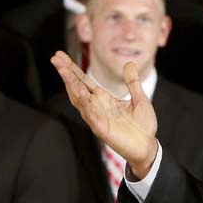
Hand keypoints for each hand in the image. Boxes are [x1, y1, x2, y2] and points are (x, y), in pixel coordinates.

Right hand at [51, 53, 158, 177]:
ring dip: (71, 85)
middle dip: (66, 73)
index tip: (61, 56)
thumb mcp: (140, 99)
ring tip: (63, 71)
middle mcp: (97, 107)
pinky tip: (79, 92)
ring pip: (79, 99)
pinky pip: (90, 115)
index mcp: (104, 99)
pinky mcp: (101, 129)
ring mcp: (97, 118)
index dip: (73, 69)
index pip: (84, 81)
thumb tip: (129, 63)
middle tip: (55, 58)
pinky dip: (85, 104)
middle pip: (77, 87)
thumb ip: (132, 83)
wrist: (147, 146)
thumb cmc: (142, 125)